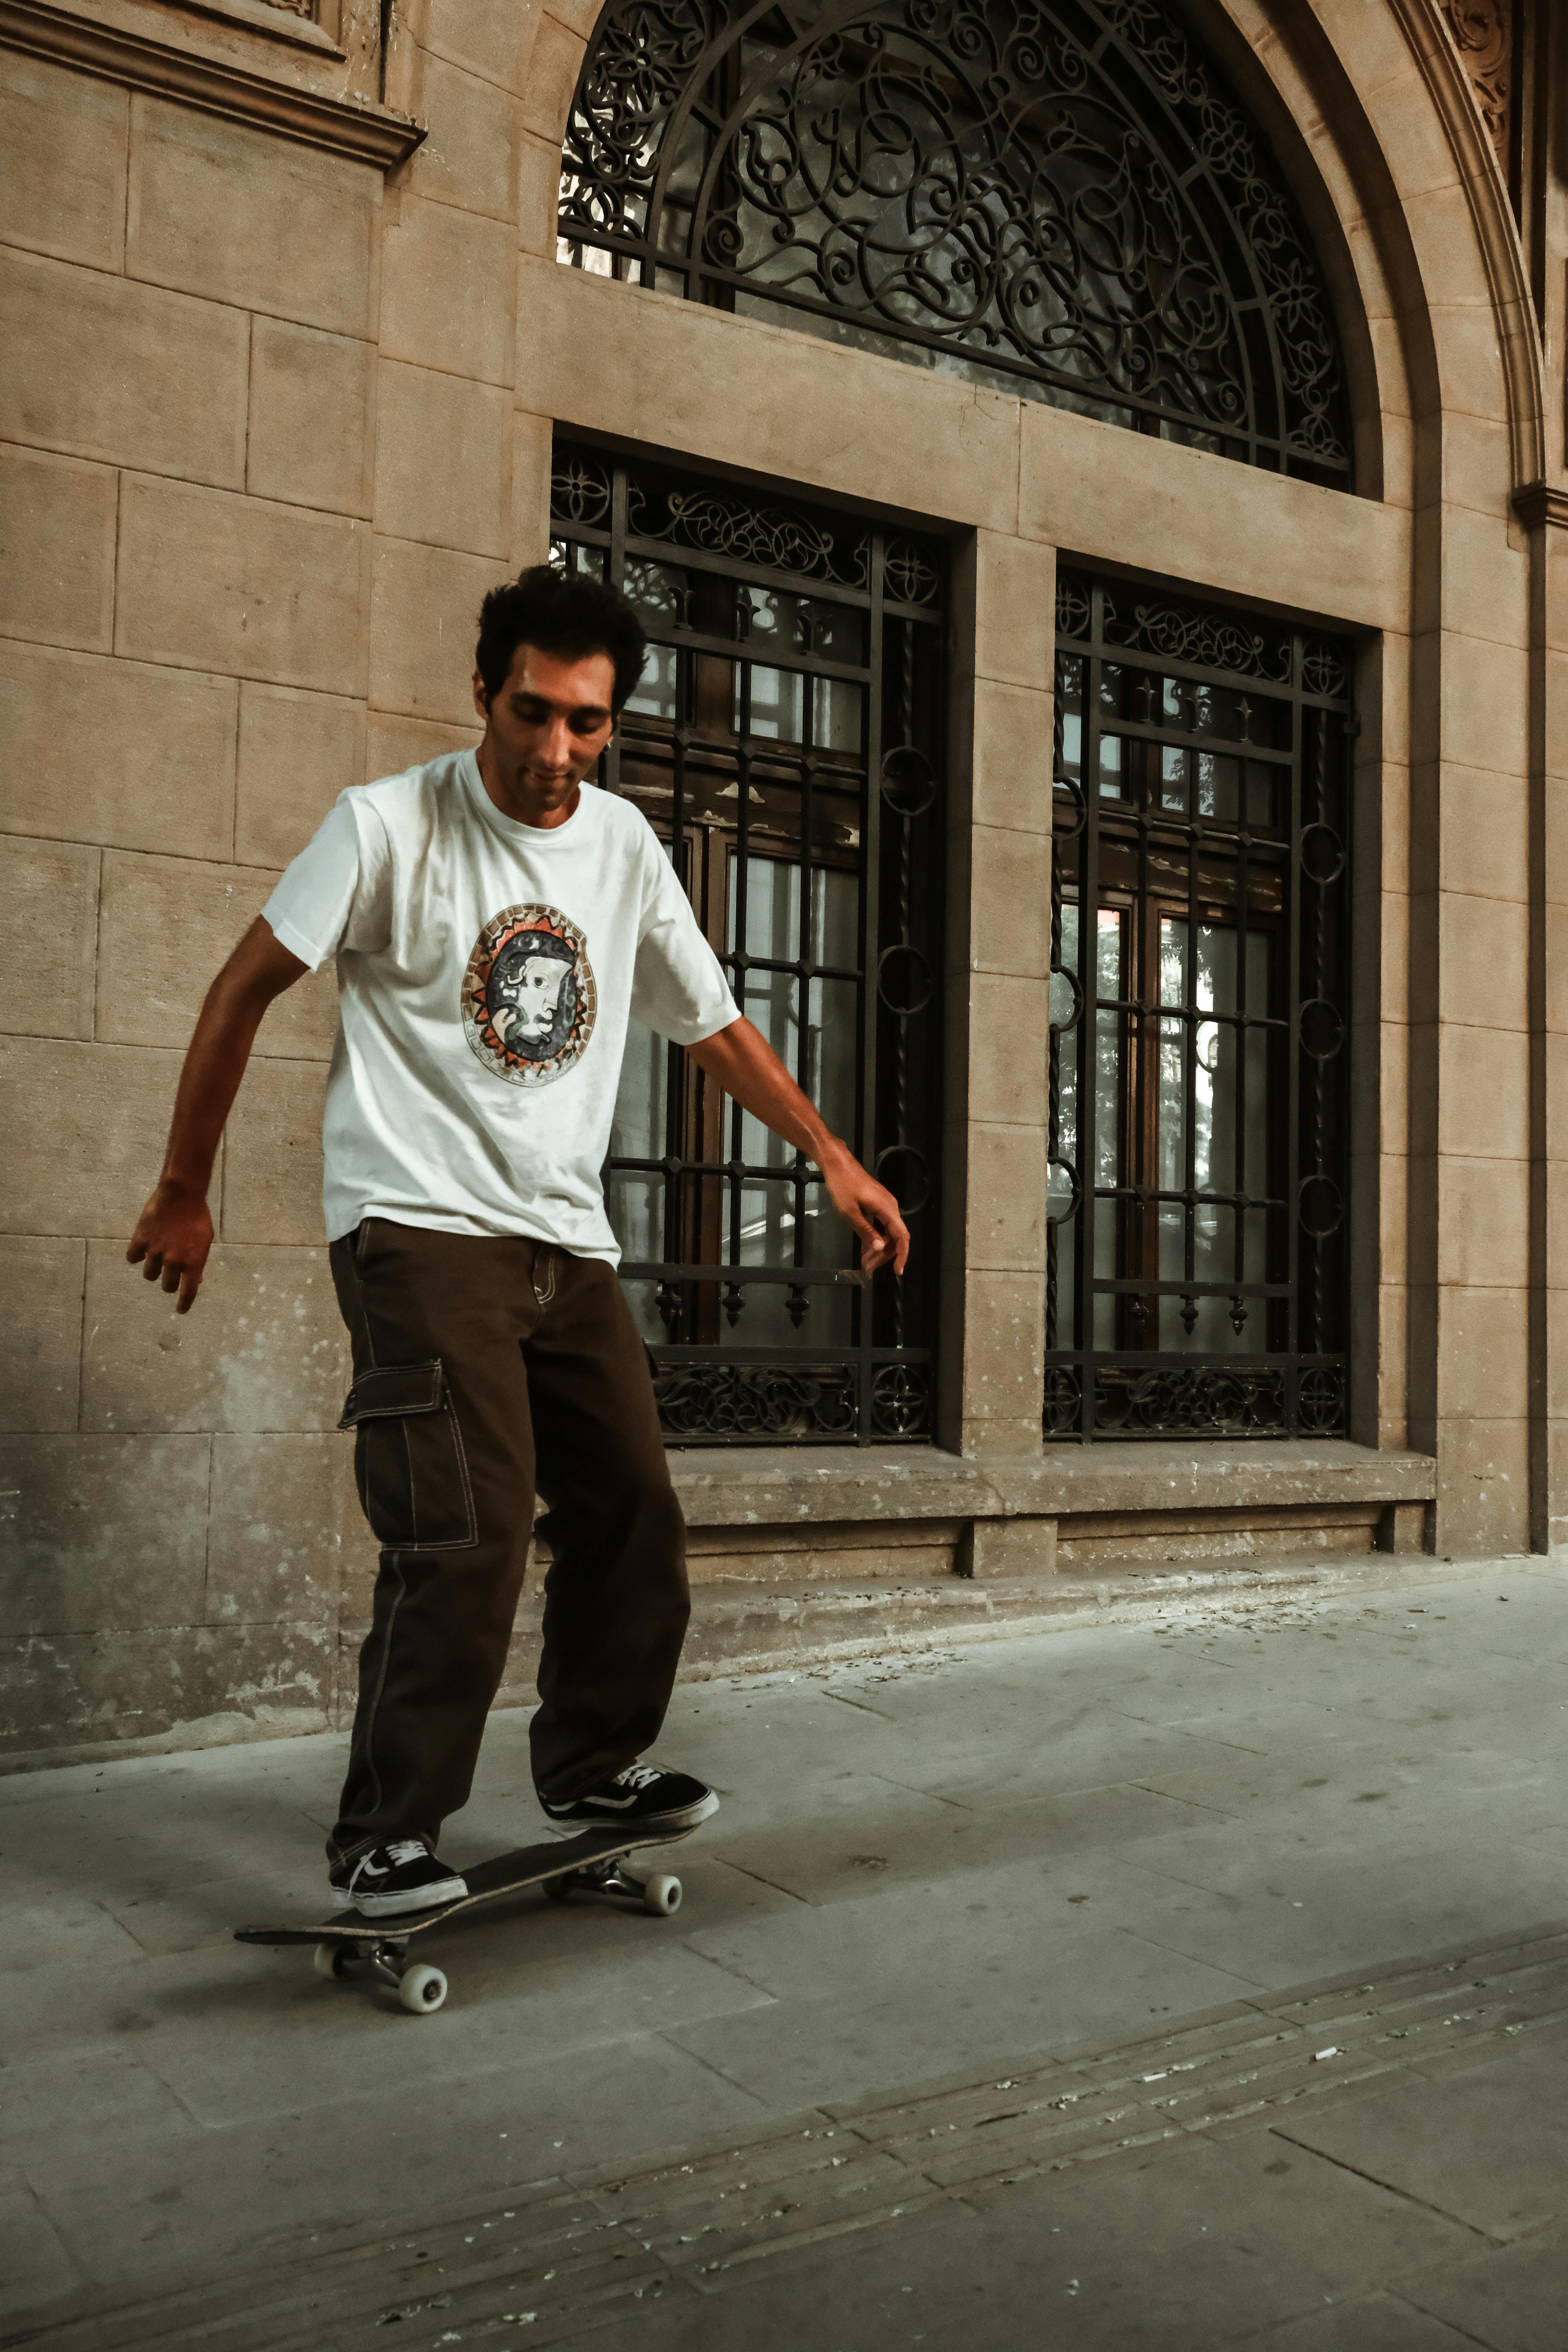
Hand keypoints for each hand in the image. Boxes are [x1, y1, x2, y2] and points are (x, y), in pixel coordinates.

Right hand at [126, 1181, 214, 1313]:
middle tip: (170, 1275)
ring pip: (149, 1275)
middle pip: (167, 1286)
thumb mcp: (205, 1241)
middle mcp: (174, 1261)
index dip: (184, 1304)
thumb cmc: (197, 1216)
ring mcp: (155, 1252)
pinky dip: (136, 1256)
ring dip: (153, 1271)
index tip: (180, 1310)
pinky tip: (141, 1250)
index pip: (188, 1292)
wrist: (181, 1194)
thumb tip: (196, 1279)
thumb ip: (198, 1261)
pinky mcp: (140, 1240)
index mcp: (193, 1262)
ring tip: (156, 1260)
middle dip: (169, 1283)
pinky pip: (132, 1258)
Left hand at [820, 1143, 909, 1276]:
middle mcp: (891, 1207)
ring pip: (888, 1231)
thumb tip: (880, 1248)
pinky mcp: (878, 1204)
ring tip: (866, 1261)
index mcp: (887, 1209)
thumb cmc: (842, 1186)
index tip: (897, 1271)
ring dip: (879, 1247)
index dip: (902, 1255)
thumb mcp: (850, 1213)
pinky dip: (876, 1236)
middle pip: (895, 1236)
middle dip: (884, 1255)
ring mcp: (885, 1205)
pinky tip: (866, 1247)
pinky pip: (882, 1224)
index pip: (902, 1236)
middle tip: (869, 1268)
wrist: (838, 1164)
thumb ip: (866, 1231)